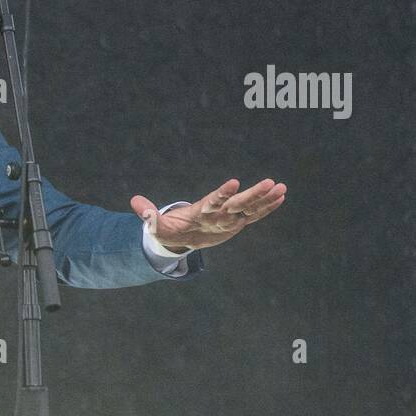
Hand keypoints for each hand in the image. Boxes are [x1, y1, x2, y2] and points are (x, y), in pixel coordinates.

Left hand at [131, 178, 286, 252]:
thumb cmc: (171, 229)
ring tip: (282, 187)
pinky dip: (266, 208)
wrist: (182, 234)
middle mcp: (219, 212)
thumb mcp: (159, 226)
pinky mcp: (236, 223)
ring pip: (249, 207)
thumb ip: (149, 215)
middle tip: (270, 182)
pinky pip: (254, 216)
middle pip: (238, 202)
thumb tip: (134, 202)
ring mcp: (229, 217)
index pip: (214, 201)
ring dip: (265, 199)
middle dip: (253, 194)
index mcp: (202, 211)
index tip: (233, 182)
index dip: (223, 193)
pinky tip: (281, 198)